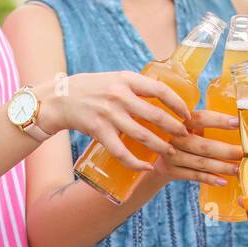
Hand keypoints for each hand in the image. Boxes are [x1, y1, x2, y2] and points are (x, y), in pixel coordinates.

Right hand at [37, 71, 190, 170]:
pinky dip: (136, 163)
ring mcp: (109, 114)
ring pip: (142, 135)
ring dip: (160, 146)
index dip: (178, 104)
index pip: (160, 90)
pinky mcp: (99, 131)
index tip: (188, 114)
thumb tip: (162, 98)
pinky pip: (121, 152)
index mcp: (126, 79)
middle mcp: (119, 96)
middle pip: (155, 115)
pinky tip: (146, 167)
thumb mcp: (115, 79)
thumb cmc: (90, 88)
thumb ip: (135, 87)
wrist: (59, 99)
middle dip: (174, 128)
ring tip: (171, 152)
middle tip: (185, 137)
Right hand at [152, 110, 241, 186]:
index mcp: (182, 121)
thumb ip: (207, 127)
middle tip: (243, 153)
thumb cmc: (183, 141)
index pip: (201, 118)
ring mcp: (171, 155)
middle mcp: (174, 137)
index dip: (219, 120)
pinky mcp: (170, 170)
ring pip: (200, 163)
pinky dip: (209, 179)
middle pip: (202, 145)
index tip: (237, 123)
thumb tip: (242, 126)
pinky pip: (194, 176)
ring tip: (238, 169)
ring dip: (221, 167)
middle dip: (225, 150)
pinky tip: (223, 181)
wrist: (159, 160)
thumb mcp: (190, 130)